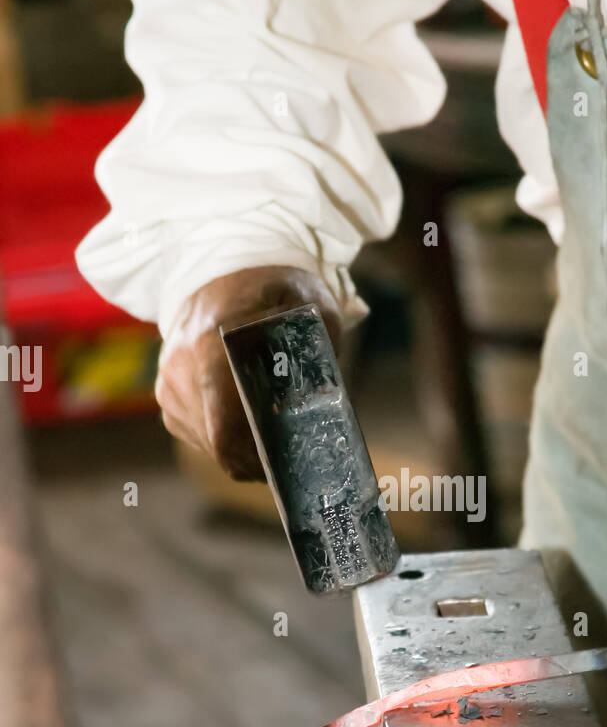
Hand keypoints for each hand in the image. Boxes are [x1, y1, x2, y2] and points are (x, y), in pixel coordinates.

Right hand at [155, 266, 340, 480]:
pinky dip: (221, 434)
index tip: (285, 464)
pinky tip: (246, 419)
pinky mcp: (166, 390)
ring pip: (205, 442)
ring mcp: (168, 380)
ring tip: (271, 434)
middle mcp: (181, 366)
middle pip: (216, 442)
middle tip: (288, 454)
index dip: (255, 460)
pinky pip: (194, 430)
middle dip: (253, 456)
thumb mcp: (309, 308)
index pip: (224, 429)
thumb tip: (321, 408)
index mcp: (212, 345)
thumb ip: (316, 355)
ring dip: (238, 446)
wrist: (227, 262)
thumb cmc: (275, 285)